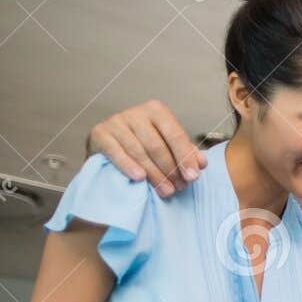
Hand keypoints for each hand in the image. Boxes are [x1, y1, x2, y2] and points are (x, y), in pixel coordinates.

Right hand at [86, 100, 205, 197]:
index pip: (175, 135)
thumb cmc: (143, 144)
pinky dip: (128, 165)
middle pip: (157, 146)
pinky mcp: (99, 133)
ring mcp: (116, 122)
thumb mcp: (167, 145)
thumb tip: (201, 164)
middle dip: (170, 170)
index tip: (193, 177)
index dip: (185, 157)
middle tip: (178, 188)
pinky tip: (139, 178)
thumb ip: (185, 152)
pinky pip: (115, 151)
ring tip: (166, 191)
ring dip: (154, 174)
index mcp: (156, 111)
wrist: (108, 145)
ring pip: (139, 151)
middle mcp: (135, 113)